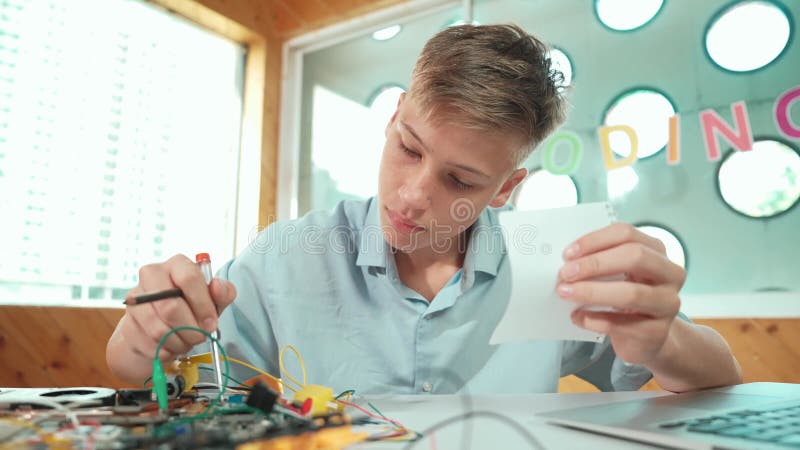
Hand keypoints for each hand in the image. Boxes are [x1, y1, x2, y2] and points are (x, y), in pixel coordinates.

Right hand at [120, 254, 236, 362]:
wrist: (161, 328)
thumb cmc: (191, 309)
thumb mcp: (213, 301)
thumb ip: (222, 293)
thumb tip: (218, 287)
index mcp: (177, 264)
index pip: (189, 277)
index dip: (202, 304)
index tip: (211, 323)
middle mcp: (152, 275)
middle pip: (170, 307)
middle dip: (191, 329)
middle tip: (201, 337)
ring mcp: (135, 299)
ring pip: (159, 330)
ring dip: (179, 343)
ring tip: (187, 341)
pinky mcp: (128, 323)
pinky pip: (150, 344)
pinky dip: (166, 351)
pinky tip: (172, 346)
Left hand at [556, 222, 684, 364]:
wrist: (646, 338)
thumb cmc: (627, 300)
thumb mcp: (618, 275)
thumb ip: (600, 262)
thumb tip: (568, 260)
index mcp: (656, 251)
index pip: (626, 234)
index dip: (595, 241)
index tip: (568, 253)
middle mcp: (669, 274)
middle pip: (635, 257)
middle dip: (595, 264)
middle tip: (566, 273)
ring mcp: (667, 304)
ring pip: (631, 293)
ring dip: (592, 292)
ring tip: (567, 294)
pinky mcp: (657, 332)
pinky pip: (623, 324)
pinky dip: (595, 320)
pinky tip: (578, 317)